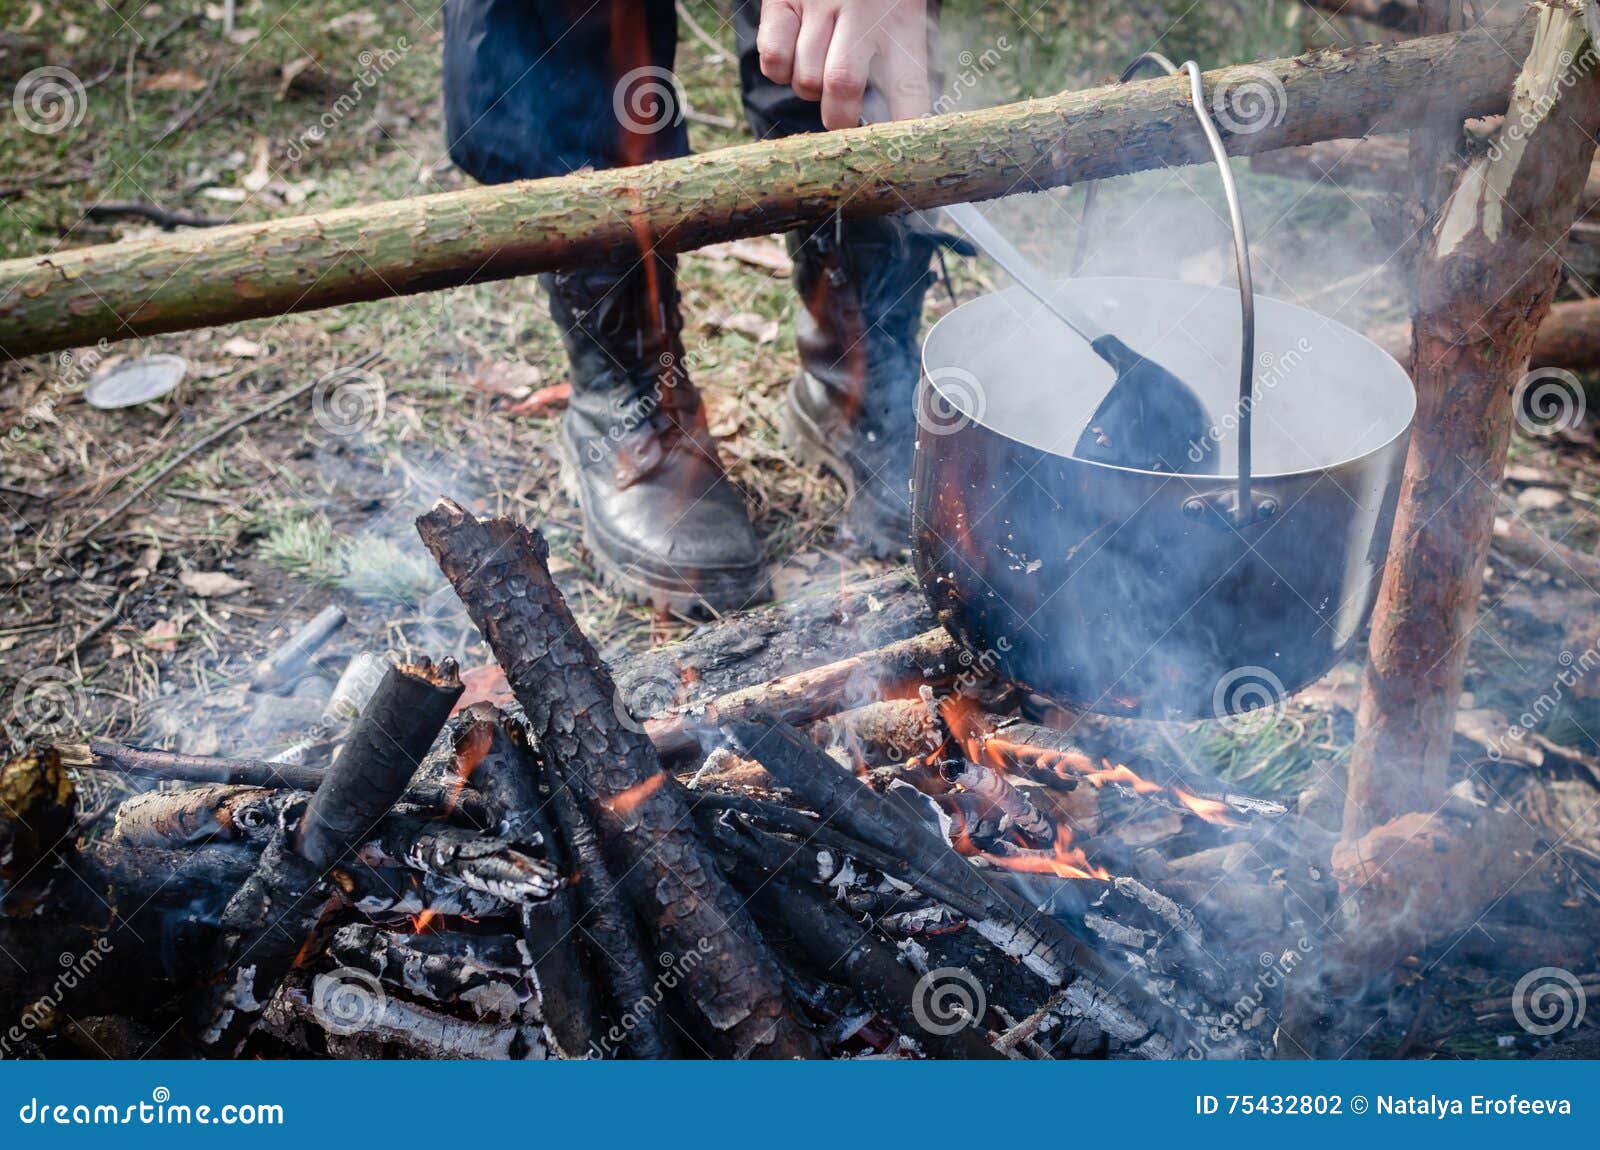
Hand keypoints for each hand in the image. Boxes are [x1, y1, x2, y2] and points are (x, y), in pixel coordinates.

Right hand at [756, 0, 929, 129]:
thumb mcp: (903, 19)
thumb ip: (901, 73)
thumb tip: (901, 132)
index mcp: (902, 21)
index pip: (908, 89)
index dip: (902, 130)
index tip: (897, 158)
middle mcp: (861, 10)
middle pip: (842, 85)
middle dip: (840, 117)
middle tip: (842, 115)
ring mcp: (817, 4)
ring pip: (805, 78)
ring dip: (810, 88)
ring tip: (819, 67)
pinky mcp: (781, 1)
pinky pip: (773, 60)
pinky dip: (780, 70)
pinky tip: (794, 54)